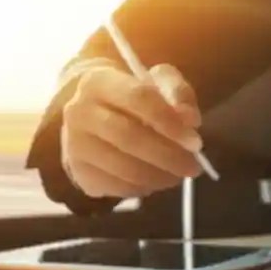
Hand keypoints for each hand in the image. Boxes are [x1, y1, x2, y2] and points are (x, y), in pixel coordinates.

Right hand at [61, 61, 203, 198]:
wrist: (91, 115)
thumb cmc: (131, 97)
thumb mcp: (157, 83)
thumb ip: (177, 93)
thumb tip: (189, 120)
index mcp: (98, 81)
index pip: (138, 98)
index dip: (170, 121)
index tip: (195, 142)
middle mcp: (79, 112)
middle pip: (128, 137)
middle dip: (167, 156)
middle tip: (193, 167)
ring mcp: (75, 145)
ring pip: (122, 168)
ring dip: (158, 177)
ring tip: (177, 176)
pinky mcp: (79, 172)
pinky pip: (115, 188)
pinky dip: (142, 188)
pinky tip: (155, 181)